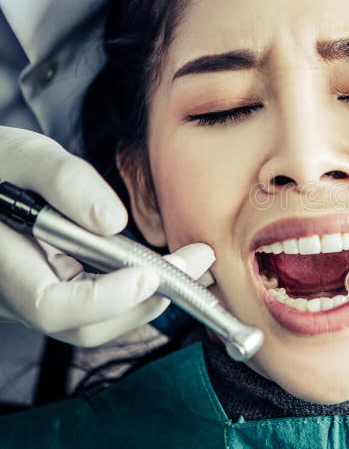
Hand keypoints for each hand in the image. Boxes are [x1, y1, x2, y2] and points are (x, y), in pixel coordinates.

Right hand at [0, 127, 214, 346]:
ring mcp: (33, 300)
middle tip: (197, 262)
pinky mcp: (54, 293)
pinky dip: (134, 290)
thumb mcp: (26, 156)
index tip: (151, 273)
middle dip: (146, 298)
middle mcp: (13, 296)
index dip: (106, 298)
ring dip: (148, 297)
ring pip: (96, 321)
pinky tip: (166, 266)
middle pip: (84, 324)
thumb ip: (65, 183)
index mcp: (1, 264)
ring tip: (193, 264)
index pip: (52, 307)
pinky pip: (97, 308)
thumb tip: (113, 221)